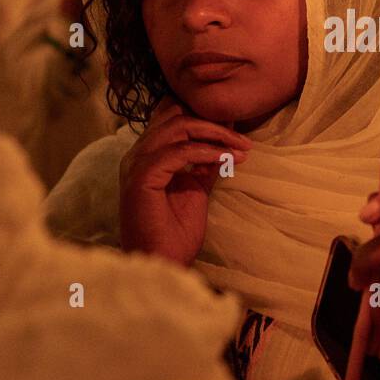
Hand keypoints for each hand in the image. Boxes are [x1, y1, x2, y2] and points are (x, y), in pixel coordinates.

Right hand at [119, 100, 249, 265]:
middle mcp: (137, 155)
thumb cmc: (175, 233)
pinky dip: (207, 152)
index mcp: (146, 156)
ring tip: (241, 147)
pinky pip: (179, 152)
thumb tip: (226, 143)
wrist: (164, 263)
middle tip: (243, 140)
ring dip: (215, 134)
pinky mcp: (142, 177)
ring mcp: (136, 164)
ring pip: (178, 127)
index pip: (172, 117)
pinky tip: (228, 160)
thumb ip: (204, 164)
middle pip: (176, 116)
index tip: (236, 128)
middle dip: (214, 123)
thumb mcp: (196, 189)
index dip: (204, 116)